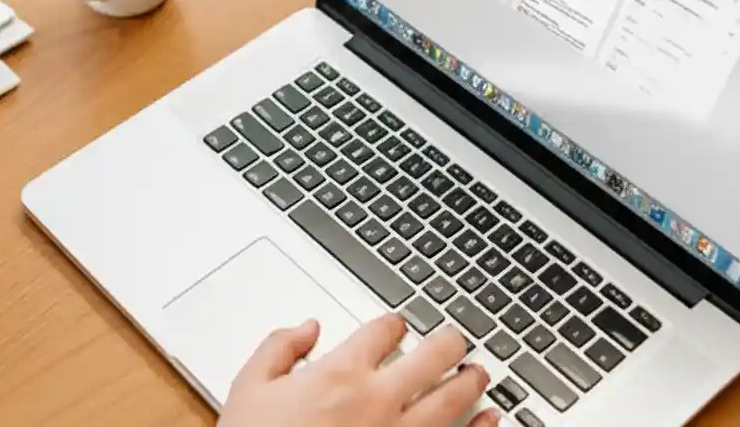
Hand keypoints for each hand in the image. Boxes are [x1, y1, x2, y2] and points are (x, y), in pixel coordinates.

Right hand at [219, 314, 498, 426]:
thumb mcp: (249, 388)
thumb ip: (278, 348)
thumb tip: (306, 329)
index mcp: (339, 373)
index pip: (382, 331)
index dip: (393, 324)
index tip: (396, 326)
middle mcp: (378, 400)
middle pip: (433, 356)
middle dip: (448, 343)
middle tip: (454, 340)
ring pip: (453, 398)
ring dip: (470, 380)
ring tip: (478, 373)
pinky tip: (490, 420)